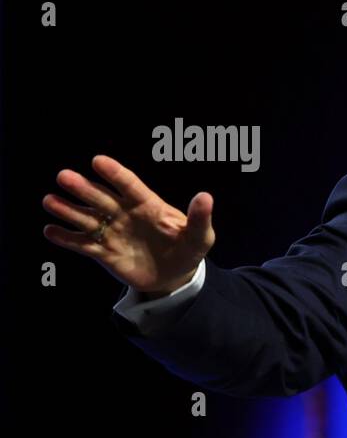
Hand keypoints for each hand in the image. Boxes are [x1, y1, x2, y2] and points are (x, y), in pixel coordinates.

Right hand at [42, 155, 214, 294]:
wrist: (175, 276)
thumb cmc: (188, 249)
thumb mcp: (200, 237)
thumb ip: (200, 218)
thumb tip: (206, 196)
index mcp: (148, 205)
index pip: (130, 186)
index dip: (115, 174)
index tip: (98, 161)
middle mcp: (125, 214)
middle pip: (102, 198)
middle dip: (83, 188)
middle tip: (63, 176)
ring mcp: (113, 232)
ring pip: (87, 218)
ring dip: (68, 210)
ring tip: (49, 201)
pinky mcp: (104, 252)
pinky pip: (83, 244)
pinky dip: (66, 238)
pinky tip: (50, 231)